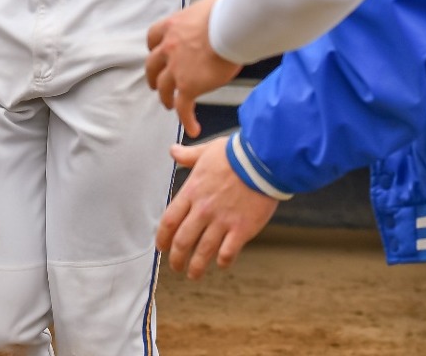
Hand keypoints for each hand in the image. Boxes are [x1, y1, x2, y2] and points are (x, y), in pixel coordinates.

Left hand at [145, 0, 243, 137]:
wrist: (233, 27)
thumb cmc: (226, 11)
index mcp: (172, 26)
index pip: (152, 38)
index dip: (154, 48)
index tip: (156, 53)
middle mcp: (168, 48)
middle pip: (153, 66)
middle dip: (154, 76)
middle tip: (158, 85)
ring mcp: (176, 68)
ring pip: (164, 88)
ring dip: (166, 98)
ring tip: (171, 105)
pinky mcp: (188, 86)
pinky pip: (183, 106)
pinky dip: (186, 118)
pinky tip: (192, 127)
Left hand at [158, 137, 278, 278]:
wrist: (263, 160)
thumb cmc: (235, 154)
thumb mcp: (207, 151)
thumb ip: (188, 156)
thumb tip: (173, 151)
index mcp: (192, 192)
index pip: (169, 221)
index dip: (163, 238)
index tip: (162, 247)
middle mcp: (203, 210)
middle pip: (183, 241)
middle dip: (176, 258)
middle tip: (176, 266)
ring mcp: (222, 221)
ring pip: (203, 252)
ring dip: (196, 267)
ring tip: (193, 274)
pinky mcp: (242, 229)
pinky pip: (228, 252)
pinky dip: (223, 261)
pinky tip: (222, 264)